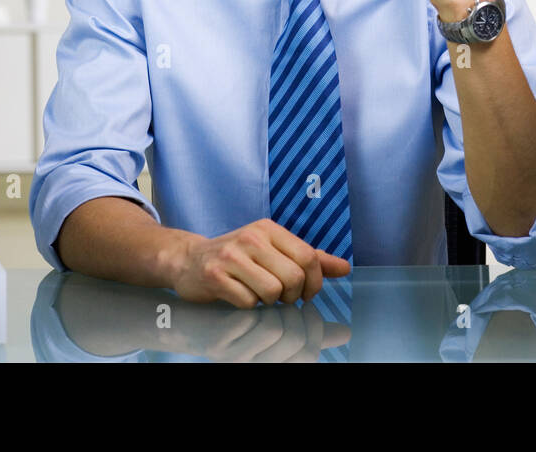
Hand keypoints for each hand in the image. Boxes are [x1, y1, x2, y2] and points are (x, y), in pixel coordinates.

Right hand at [171, 218, 350, 307]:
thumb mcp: (274, 250)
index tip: (307, 293)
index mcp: (269, 229)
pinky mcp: (215, 276)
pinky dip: (249, 306)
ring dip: (270, 302)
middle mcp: (252, 237)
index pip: (309, 257)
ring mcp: (232, 256)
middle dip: (293, 296)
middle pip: (294, 277)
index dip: (314, 282)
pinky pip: (249, 302)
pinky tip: (239, 296)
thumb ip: (310, 259)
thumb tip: (345, 268)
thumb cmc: (238, 258)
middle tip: (282, 297)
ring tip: (259, 295)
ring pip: (273, 292)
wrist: (189, 260)